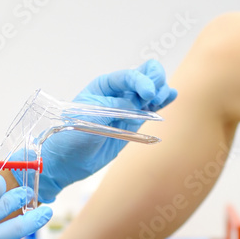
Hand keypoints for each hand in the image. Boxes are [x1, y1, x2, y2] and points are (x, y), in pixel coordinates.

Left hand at [33, 60, 176, 202]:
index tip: (148, 93)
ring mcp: (128, 108)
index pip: (127, 76)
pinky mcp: (134, 123)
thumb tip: (137, 105)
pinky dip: (162, 101)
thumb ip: (114, 109)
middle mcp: (117, 93)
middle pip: (144, 76)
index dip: (140, 81)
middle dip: (154, 80)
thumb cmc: (70, 137)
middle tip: (154, 95)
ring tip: (162, 98)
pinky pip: (151, 109)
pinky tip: (171, 96)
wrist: (68, 162)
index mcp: (103, 86)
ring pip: (151, 91)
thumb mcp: (90, 119)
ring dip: (161, 90)